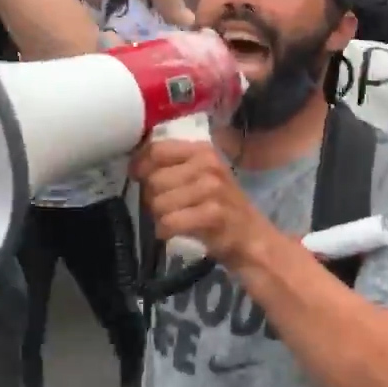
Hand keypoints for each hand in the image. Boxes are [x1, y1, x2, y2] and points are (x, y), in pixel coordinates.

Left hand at [131, 139, 269, 264]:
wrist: (252, 236)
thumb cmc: (221, 205)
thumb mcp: (201, 176)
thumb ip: (173, 165)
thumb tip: (135, 164)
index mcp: (203, 151)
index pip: (157, 150)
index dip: (140, 165)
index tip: (138, 178)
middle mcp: (208, 165)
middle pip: (154, 179)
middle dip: (151, 197)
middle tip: (166, 207)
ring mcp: (212, 189)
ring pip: (158, 202)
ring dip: (159, 217)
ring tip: (174, 219)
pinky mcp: (213, 214)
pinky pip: (169, 222)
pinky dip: (165, 231)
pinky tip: (174, 231)